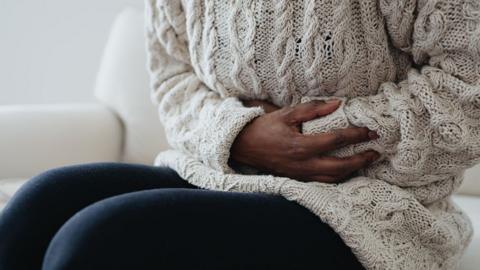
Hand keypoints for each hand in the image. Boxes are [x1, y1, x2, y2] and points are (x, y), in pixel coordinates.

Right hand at [230, 99, 379, 182]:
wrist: (244, 146)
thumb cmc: (264, 128)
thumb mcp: (287, 113)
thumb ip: (313, 109)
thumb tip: (338, 104)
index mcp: (301, 146)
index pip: (336, 140)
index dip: (356, 136)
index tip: (370, 131)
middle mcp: (303, 164)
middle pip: (340, 167)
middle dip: (361, 160)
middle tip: (375, 152)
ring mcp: (300, 174)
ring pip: (333, 178)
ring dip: (352, 171)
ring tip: (365, 161)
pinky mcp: (297, 179)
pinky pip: (323, 181)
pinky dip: (338, 177)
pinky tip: (346, 170)